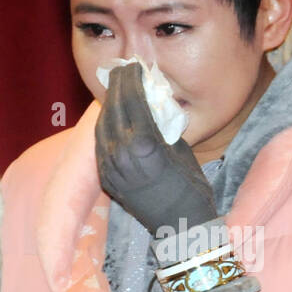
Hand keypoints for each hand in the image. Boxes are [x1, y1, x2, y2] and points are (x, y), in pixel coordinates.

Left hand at [95, 62, 215, 235]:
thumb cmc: (190, 186)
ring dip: (109, 106)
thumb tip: (150, 103)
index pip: (132, 101)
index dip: (131, 81)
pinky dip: (105, 128)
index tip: (133, 66)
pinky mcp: (107, 180)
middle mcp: (122, 155)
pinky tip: (111, 118)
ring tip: (115, 90)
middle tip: (121, 70)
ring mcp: (111, 169)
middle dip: (117, 88)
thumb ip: (161, 125)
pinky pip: (101, 147)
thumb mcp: (181, 148)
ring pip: (102, 127)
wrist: (181, 225)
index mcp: (144, 145)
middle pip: (113, 111)